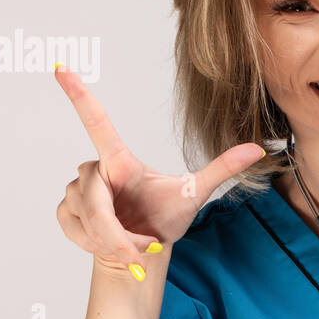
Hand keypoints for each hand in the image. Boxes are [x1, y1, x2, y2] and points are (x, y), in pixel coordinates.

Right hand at [53, 63, 266, 278]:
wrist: (144, 251)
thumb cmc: (166, 219)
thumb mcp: (195, 194)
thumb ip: (222, 169)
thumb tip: (257, 149)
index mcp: (121, 160)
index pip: (97, 122)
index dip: (79, 95)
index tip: (61, 67)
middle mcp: (96, 170)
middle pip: (94, 196)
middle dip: (114, 230)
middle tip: (140, 249)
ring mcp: (76, 190)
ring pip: (85, 214)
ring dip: (110, 240)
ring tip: (130, 245)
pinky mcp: (64, 211)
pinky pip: (72, 227)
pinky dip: (92, 244)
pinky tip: (106, 246)